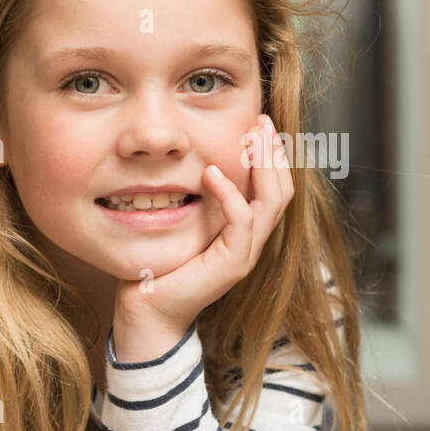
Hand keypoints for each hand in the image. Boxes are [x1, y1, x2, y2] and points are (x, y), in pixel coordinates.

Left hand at [112, 113, 293, 353]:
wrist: (146, 310)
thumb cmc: (159, 267)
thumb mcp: (182, 222)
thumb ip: (197, 198)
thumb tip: (195, 161)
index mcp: (244, 231)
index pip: (273, 187)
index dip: (272, 155)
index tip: (258, 124)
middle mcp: (252, 241)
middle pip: (282, 189)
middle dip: (274, 151)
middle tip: (261, 120)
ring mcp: (245, 254)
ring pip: (272, 201)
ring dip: (264, 164)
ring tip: (251, 135)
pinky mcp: (232, 265)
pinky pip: (241, 221)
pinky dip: (229, 194)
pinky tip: (211, 173)